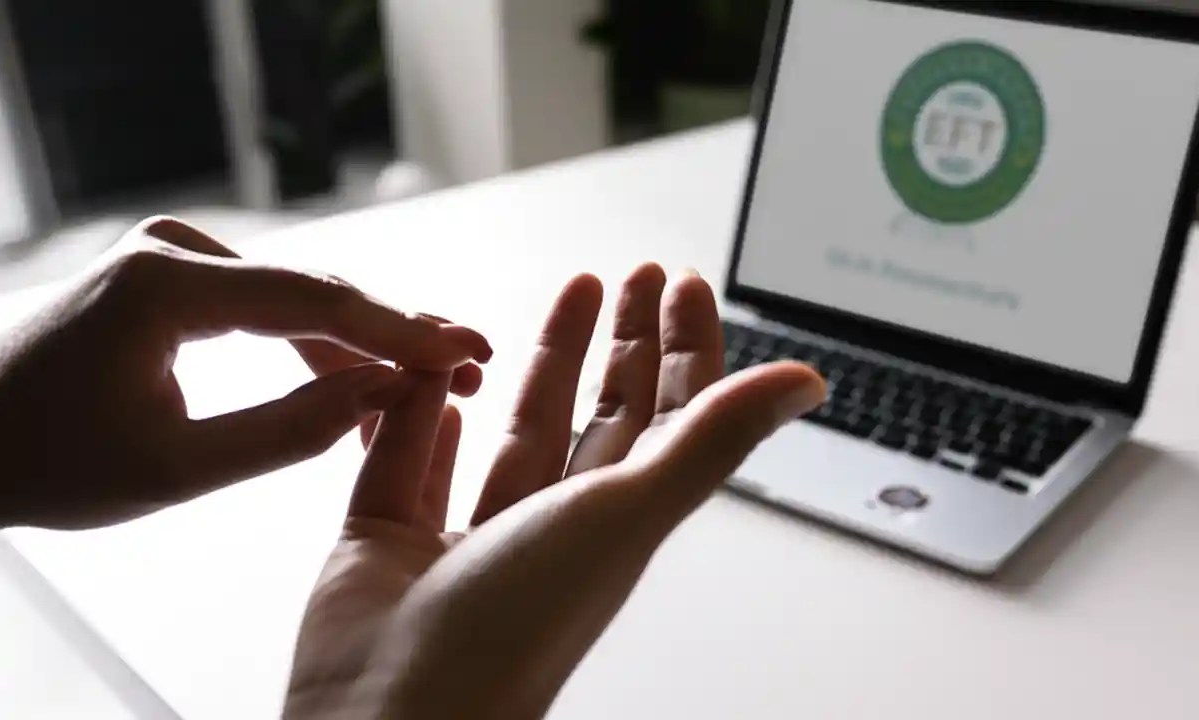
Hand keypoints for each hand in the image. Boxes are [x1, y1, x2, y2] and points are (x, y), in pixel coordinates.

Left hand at [0, 217, 490, 528]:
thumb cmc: (49, 462)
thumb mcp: (175, 470)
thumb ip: (288, 431)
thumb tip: (384, 394)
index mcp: (166, 287)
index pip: (313, 300)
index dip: (400, 331)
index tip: (466, 354)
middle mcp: (174, 250)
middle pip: (316, 289)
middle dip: (397, 331)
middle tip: (475, 361)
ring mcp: (174, 256)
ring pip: (298, 297)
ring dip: (364, 339)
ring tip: (437, 375)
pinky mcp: (175, 275)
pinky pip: (267, 304)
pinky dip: (316, 341)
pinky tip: (362, 377)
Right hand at [285, 266, 824, 719]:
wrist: (394, 708)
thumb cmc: (516, 624)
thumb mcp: (630, 511)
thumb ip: (714, 438)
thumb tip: (807, 382)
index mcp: (618, 519)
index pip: (670, 415)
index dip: (684, 346)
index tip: (684, 282)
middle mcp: (555, 522)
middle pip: (605, 412)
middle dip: (625, 339)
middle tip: (636, 274)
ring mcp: (474, 532)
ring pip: (522, 426)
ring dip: (545, 359)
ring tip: (568, 292)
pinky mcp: (391, 537)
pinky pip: (410, 461)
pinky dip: (426, 420)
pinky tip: (442, 382)